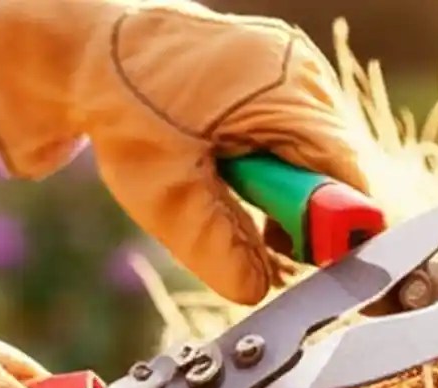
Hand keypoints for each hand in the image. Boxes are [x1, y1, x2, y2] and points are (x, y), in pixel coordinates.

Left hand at [0, 0, 369, 304]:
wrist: (87, 47)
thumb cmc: (120, 106)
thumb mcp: (161, 190)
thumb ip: (216, 245)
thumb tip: (259, 290)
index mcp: (284, 90)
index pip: (350, 175)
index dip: (341, 229)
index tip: (313, 265)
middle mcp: (301, 71)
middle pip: (341, 167)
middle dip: (308, 215)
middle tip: (263, 239)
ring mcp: (294, 66)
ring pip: (322, 154)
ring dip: (289, 191)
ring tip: (232, 194)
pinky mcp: (281, 72)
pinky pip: (302, 134)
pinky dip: (277, 165)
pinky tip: (236, 169)